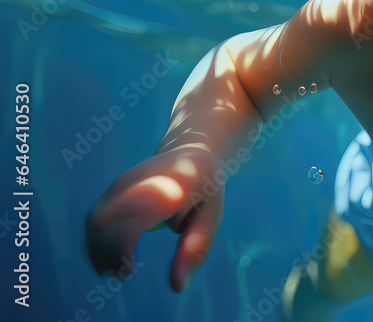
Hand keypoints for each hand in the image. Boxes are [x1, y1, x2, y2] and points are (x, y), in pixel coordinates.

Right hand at [85, 147, 224, 291]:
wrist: (193, 152)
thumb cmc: (205, 189)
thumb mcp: (210, 217)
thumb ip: (194, 249)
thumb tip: (177, 286)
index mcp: (165, 189)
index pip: (131, 219)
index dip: (120, 248)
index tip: (127, 272)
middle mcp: (138, 183)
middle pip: (105, 222)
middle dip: (106, 254)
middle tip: (121, 274)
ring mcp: (122, 184)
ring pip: (95, 221)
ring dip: (97, 250)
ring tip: (114, 269)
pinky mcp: (113, 189)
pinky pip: (95, 218)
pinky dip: (96, 241)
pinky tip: (108, 257)